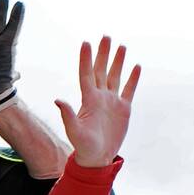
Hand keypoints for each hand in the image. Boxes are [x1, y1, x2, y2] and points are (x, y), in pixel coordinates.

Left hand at [55, 36, 140, 167]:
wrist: (97, 157)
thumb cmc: (83, 146)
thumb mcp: (74, 131)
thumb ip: (68, 115)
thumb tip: (58, 100)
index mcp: (88, 100)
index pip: (87, 74)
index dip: (86, 59)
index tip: (86, 43)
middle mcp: (100, 97)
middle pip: (102, 70)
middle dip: (104, 54)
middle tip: (106, 37)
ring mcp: (112, 102)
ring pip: (115, 76)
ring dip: (118, 62)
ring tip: (121, 46)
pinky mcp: (124, 109)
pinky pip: (129, 90)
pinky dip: (133, 79)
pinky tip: (136, 66)